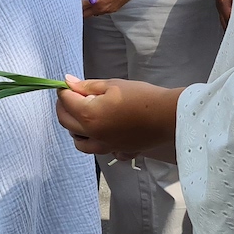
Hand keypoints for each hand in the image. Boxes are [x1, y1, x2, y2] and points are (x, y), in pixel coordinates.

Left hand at [55, 75, 180, 155]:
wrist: (169, 116)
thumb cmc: (142, 97)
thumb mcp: (112, 85)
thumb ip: (86, 86)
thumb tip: (67, 82)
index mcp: (89, 115)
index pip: (65, 101)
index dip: (64, 90)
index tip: (67, 85)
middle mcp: (93, 134)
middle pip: (66, 122)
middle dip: (64, 107)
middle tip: (71, 96)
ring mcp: (105, 146)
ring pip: (78, 141)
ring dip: (74, 128)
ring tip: (83, 114)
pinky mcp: (117, 151)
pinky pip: (98, 150)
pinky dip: (94, 142)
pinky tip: (101, 131)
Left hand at [76, 0, 150, 16]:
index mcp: (94, 2)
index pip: (76, 8)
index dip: (68, 4)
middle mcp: (102, 9)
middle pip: (83, 13)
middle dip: (77, 6)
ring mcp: (110, 9)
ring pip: (92, 12)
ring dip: (87, 6)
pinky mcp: (116, 7)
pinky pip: (101, 10)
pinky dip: (96, 5)